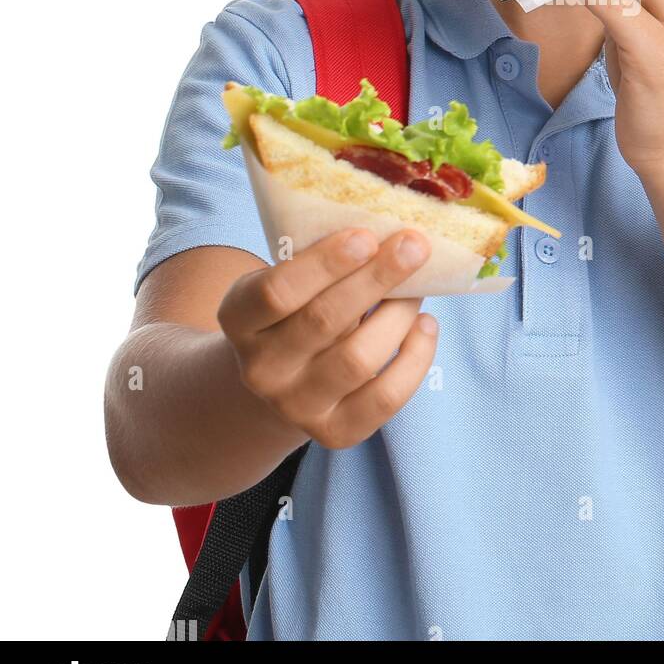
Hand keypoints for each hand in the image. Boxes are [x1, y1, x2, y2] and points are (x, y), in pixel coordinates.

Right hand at [217, 227, 436, 449]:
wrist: (283, 379)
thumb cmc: (298, 308)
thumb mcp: (290, 279)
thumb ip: (324, 259)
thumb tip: (392, 230)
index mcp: (239, 318)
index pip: (275, 292)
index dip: (324, 263)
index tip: (366, 236)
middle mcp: (260, 369)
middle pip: (323, 320)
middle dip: (376, 278)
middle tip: (414, 246)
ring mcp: (295, 405)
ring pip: (358, 359)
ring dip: (398, 315)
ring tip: (418, 288)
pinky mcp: (334, 433)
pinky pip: (385, 397)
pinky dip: (416, 357)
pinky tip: (424, 325)